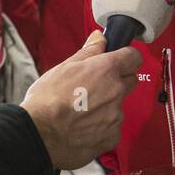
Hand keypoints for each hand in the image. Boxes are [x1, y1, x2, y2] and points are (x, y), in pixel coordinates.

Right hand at [21, 30, 140, 169]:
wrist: (41, 134)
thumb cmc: (47, 100)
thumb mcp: (64, 67)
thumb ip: (88, 52)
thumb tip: (100, 38)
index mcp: (106, 70)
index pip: (133, 57)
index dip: (126, 57)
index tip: (118, 59)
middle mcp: (116, 91)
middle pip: (129, 81)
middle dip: (117, 81)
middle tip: (94, 85)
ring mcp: (115, 116)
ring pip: (118, 106)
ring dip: (106, 106)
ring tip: (81, 110)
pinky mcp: (112, 136)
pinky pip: (112, 127)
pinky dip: (101, 126)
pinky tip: (83, 125)